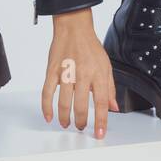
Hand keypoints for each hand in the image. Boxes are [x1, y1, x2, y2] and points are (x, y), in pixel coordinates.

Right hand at [41, 8, 118, 137]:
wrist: (73, 27)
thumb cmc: (90, 46)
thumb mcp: (106, 65)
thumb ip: (110, 88)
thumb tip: (114, 107)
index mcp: (98, 73)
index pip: (102, 102)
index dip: (101, 121)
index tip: (100, 133)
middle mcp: (82, 74)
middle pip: (82, 105)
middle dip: (82, 122)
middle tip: (82, 127)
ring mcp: (65, 73)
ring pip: (64, 102)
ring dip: (65, 118)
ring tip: (67, 124)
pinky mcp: (52, 70)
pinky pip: (47, 92)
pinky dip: (46, 107)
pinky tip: (49, 117)